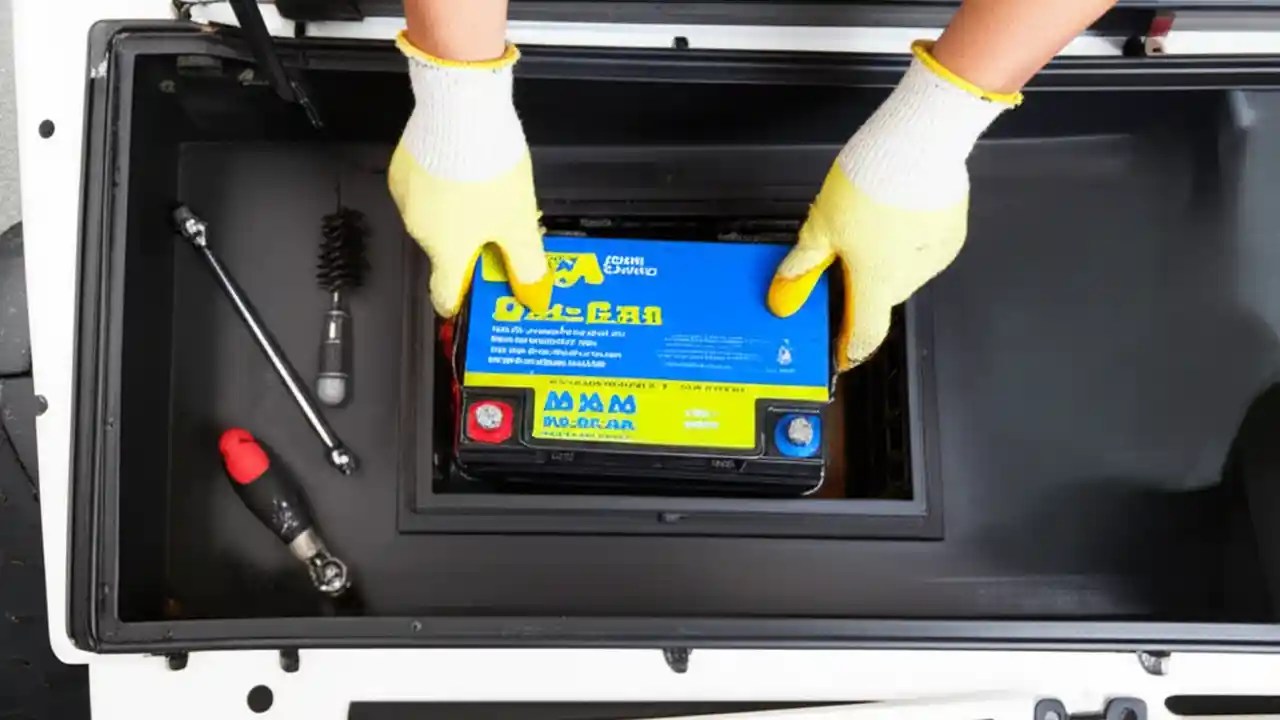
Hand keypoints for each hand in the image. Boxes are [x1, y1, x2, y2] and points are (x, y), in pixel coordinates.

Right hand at [388, 31, 551, 317]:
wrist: (461, 111)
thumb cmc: (488, 171)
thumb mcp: (519, 222)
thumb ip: (526, 263)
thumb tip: (534, 297)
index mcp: (446, 251)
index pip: (444, 294)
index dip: (459, 301)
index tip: (471, 300)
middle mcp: (419, 230)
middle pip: (447, 249)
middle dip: (472, 242)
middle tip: (500, 226)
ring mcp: (407, 197)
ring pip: (436, 215)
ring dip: (459, 210)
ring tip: (488, 188)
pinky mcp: (403, 166)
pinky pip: (425, 185)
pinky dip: (444, 182)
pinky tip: (466, 165)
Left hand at [768, 42, 1018, 369]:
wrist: (919, 142)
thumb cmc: (872, 183)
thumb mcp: (821, 227)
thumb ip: (802, 267)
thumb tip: (783, 297)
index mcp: (879, 286)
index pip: (866, 337)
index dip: (850, 347)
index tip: (839, 350)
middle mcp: (912, 278)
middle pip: (880, 297)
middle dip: (860, 283)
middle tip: (840, 257)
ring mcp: (936, 257)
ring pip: (902, 270)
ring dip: (884, 258)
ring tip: (866, 223)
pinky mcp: (952, 233)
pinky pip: (922, 248)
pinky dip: (906, 239)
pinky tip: (892, 213)